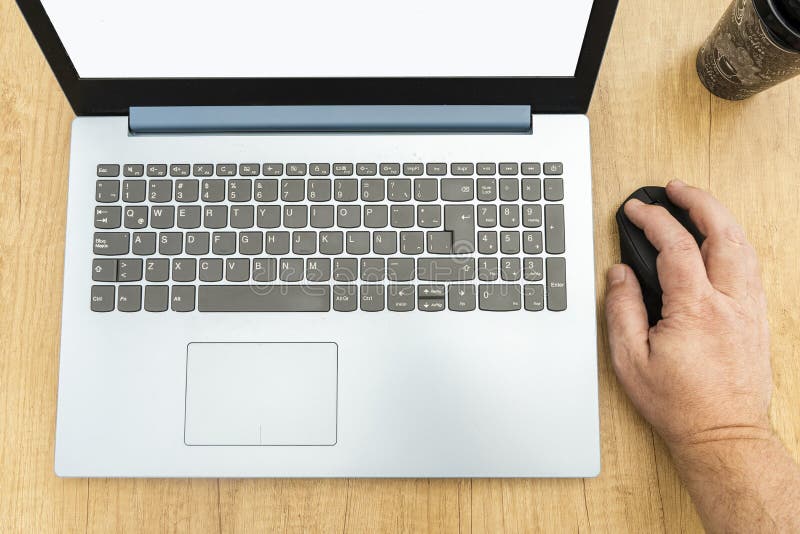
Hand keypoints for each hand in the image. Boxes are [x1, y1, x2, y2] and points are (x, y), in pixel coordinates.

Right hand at [605, 180, 772, 452]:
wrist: (723, 435)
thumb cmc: (678, 404)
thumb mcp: (630, 359)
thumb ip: (622, 309)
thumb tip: (620, 274)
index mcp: (696, 310)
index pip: (676, 246)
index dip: (653, 219)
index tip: (635, 209)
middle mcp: (730, 303)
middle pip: (723, 232)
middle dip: (698, 201)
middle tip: (675, 187)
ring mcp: (749, 309)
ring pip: (743, 246)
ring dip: (720, 217)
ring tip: (697, 204)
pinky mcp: (757, 319)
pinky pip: (749, 266)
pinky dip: (733, 241)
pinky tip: (719, 240)